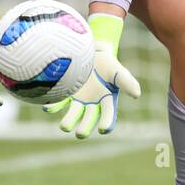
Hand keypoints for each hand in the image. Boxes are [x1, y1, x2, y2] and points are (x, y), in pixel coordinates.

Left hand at [42, 13, 140, 138]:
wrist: (92, 50)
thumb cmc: (107, 62)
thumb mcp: (118, 70)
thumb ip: (127, 82)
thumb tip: (137, 94)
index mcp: (106, 100)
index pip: (108, 115)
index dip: (107, 123)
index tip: (104, 129)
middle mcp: (92, 104)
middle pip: (89, 119)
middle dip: (85, 127)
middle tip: (80, 133)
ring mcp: (78, 99)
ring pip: (73, 114)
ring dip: (68, 121)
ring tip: (64, 127)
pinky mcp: (66, 93)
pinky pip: (59, 102)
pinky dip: (53, 106)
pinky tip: (48, 108)